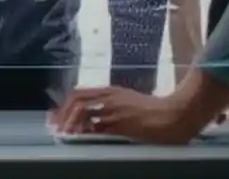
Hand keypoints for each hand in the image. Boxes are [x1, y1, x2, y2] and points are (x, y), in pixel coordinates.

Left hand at [50, 87, 205, 144]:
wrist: (172, 115)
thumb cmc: (152, 110)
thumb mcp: (126, 102)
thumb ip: (109, 107)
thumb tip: (92, 121)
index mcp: (110, 91)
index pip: (79, 94)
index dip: (64, 105)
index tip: (55, 116)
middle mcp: (110, 98)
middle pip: (77, 101)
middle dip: (63, 114)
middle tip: (57, 128)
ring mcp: (115, 110)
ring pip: (84, 113)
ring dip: (72, 124)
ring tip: (67, 135)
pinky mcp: (122, 124)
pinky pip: (98, 128)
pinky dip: (86, 133)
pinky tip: (81, 139)